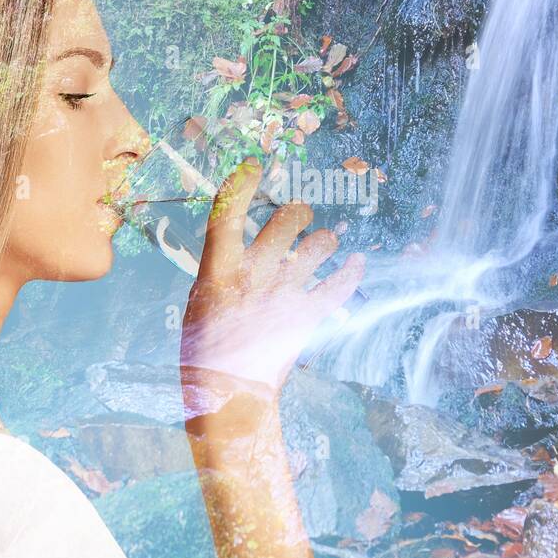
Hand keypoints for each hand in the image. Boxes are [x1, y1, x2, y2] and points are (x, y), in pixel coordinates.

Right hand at [180, 158, 365, 421]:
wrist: (228, 392)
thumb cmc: (205, 348)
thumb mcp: (201, 301)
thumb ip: (224, 271)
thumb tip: (248, 247)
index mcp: (218, 270)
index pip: (227, 214)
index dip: (241, 185)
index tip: (255, 165)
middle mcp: (254, 274)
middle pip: (285, 221)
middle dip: (298, 212)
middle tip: (301, 214)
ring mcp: (282, 294)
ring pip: (319, 247)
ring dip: (325, 240)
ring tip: (326, 243)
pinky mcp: (305, 316)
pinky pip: (339, 285)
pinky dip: (351, 272)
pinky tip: (357, 264)